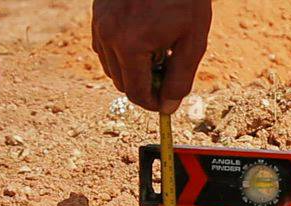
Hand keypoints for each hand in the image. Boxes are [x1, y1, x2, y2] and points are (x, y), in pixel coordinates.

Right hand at [92, 0, 212, 113]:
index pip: (136, 94)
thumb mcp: (192, 41)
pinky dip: (123, 52)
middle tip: (169, 70)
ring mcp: (99, 23)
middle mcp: (108, 36)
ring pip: (112, 67)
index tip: (167, 102)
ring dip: (134, 69)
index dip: (153, 104)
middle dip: (145, 85)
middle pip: (123, 84)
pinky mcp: (97, 14)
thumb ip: (180, 79)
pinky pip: (106, 47)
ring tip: (160, 49)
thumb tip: (167, 108)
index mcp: (130, 46)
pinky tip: (146, 37)